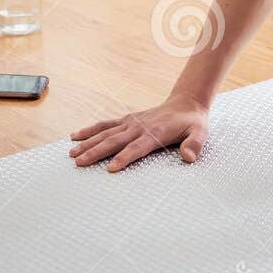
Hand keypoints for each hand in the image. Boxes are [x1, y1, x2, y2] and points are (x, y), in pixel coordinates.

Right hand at [69, 99, 208, 171]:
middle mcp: (140, 127)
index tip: (111, 168)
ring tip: (72, 154)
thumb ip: (194, 145)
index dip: (124, 158)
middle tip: (79, 163)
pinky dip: (90, 130)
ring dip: (88, 143)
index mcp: (156, 133)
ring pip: (105, 134)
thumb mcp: (200, 133)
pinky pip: (105, 125)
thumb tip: (188, 157)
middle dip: (96, 152)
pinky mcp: (126, 120)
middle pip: (114, 141)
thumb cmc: (192, 123)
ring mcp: (131, 122)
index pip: (137, 148)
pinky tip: (75, 136)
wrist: (186, 104)